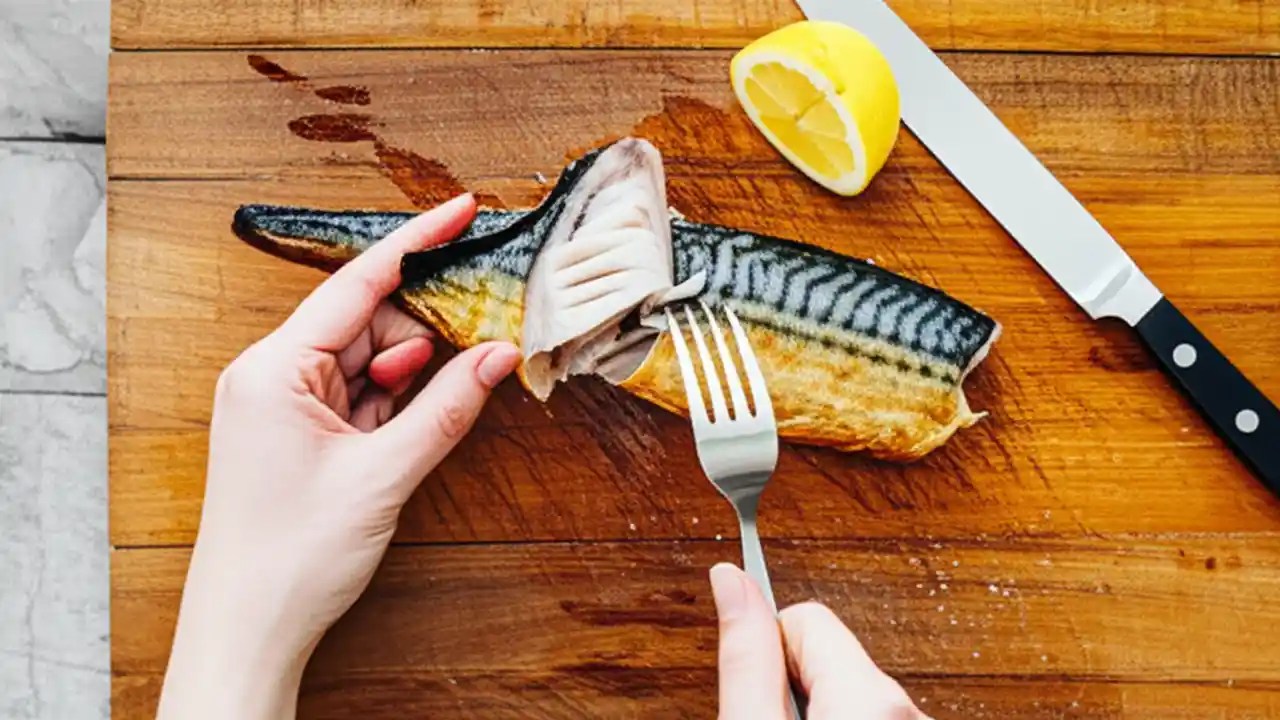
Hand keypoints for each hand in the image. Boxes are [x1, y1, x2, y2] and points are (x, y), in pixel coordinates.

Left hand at [158, 194, 521, 718]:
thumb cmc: (290, 558)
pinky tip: (421, 422)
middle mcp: (273, 376)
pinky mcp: (301, 434)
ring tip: (446, 405)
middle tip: (483, 346)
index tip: (461, 210)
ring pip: (368, 362)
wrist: (249, 631)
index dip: (416, 244)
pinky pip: (360, 396)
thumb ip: (448, 409)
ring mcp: (286, 406)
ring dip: (413, 376)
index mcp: (273, 369)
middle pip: (369, 323)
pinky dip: (396, 403)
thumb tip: (499, 355)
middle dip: (425, 334)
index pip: (356, 285)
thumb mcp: (383, 476)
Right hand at [710, 563, 930, 719]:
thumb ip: (747, 660)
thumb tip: (731, 579)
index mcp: (873, 699)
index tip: (759, 696)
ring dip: (825, 719)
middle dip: (799, 694)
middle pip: (834, 662)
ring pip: (855, 702)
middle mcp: (912, 712)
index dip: (771, 656)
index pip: (807, 619)